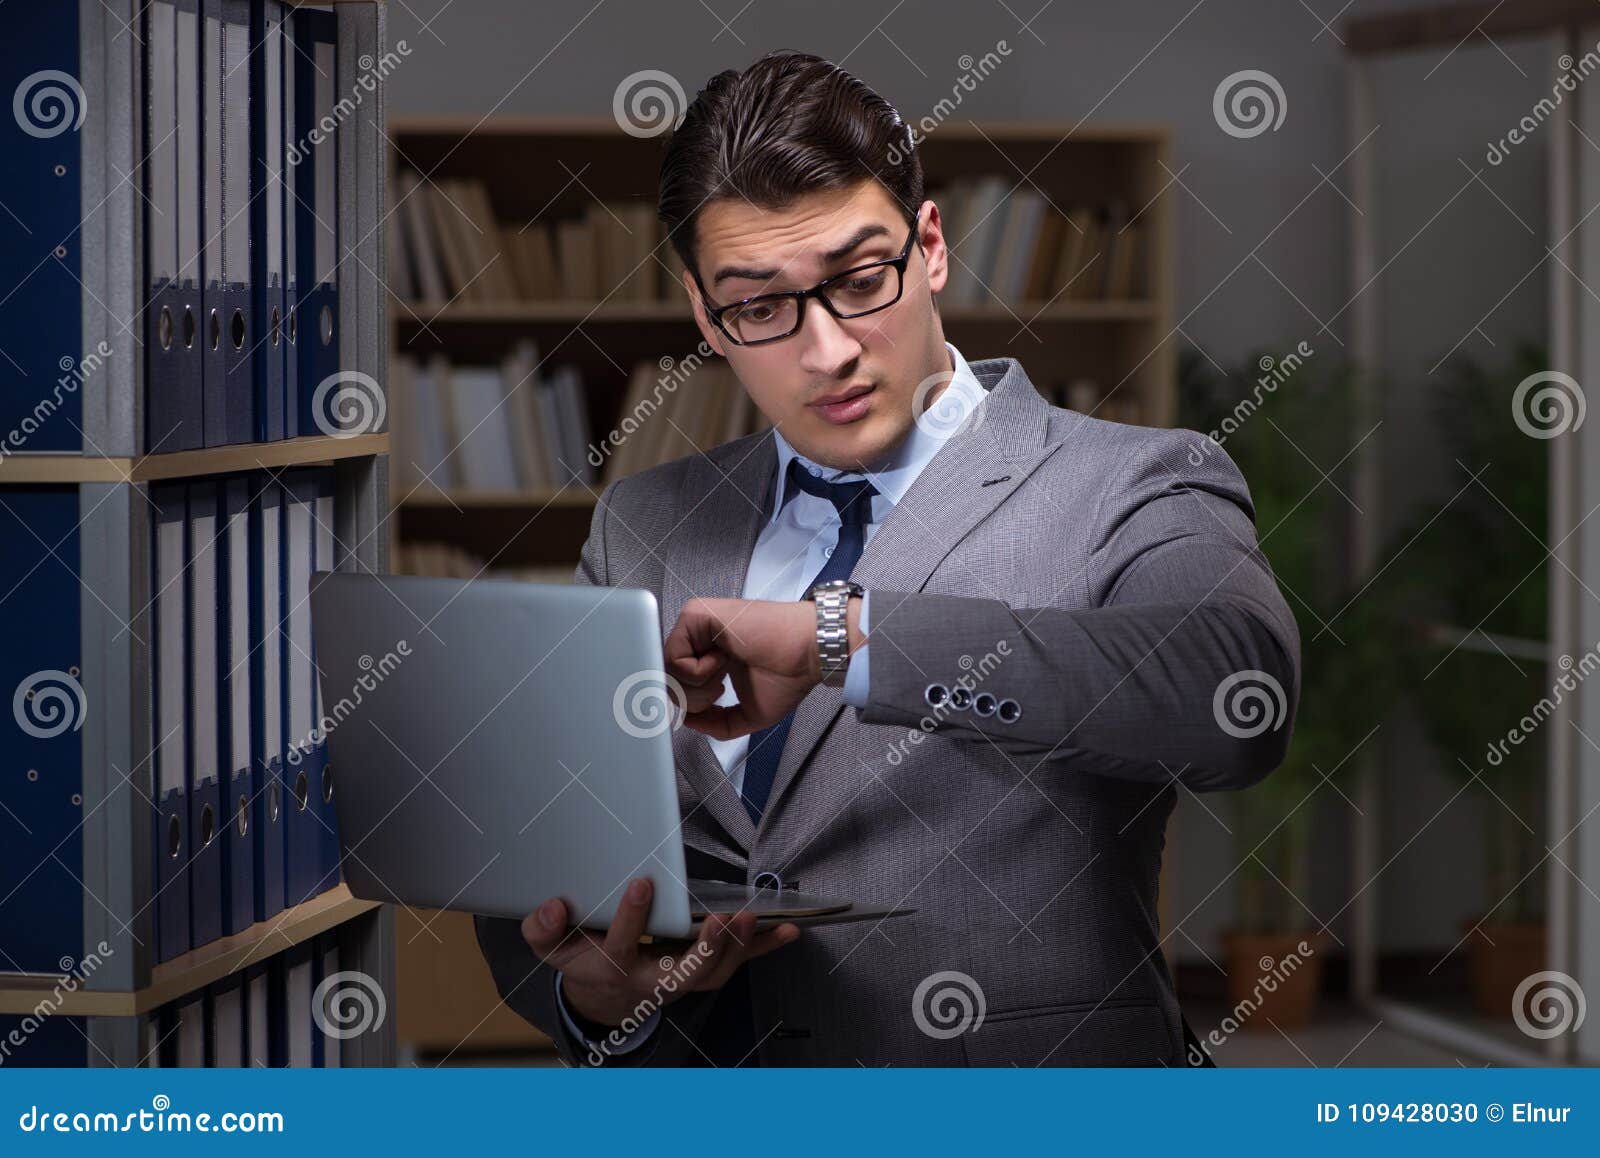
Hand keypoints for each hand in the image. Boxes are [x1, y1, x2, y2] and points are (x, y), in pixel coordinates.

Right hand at [521, 877, 798, 1028]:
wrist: (606, 996)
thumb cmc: (582, 959)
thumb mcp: (553, 948)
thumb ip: (544, 929)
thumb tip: (551, 907)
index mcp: (612, 967)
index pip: (620, 946)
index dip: (630, 918)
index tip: (641, 885)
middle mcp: (652, 979)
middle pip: (682, 974)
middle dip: (704, 949)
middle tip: (721, 921)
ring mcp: (683, 978)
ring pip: (714, 973)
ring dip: (738, 948)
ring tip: (753, 918)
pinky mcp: (706, 970)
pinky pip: (738, 962)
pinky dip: (765, 948)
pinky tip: (788, 931)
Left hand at [664, 597, 816, 738]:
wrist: (806, 652)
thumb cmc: (788, 674)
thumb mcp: (748, 714)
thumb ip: (716, 723)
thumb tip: (688, 721)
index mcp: (711, 655)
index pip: (679, 682)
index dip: (690, 702)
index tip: (713, 703)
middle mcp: (700, 638)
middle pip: (667, 679)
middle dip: (694, 699)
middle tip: (721, 689)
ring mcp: (696, 625)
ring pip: (666, 670)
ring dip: (698, 686)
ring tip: (724, 674)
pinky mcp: (694, 614)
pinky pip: (673, 657)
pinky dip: (698, 672)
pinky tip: (723, 659)